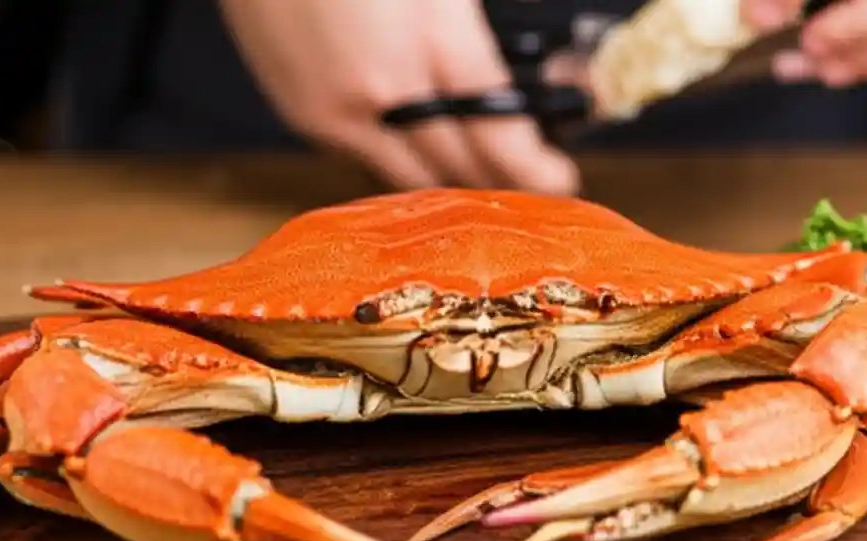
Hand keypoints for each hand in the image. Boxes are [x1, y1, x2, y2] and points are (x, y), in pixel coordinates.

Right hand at [218, 0, 578, 194]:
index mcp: (434, 38)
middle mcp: (387, 90)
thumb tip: (514, 74)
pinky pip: (366, 158)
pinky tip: (415, 140)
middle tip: (527, 180)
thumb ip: (475, 32)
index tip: (561, 182)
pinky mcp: (305, 117)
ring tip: (476, 167)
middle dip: (498, 180)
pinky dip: (399, 158)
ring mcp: (339, 111)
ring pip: (411, 177)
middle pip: (458, 168)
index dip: (535, 169)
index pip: (498, 132)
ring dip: (447, 178)